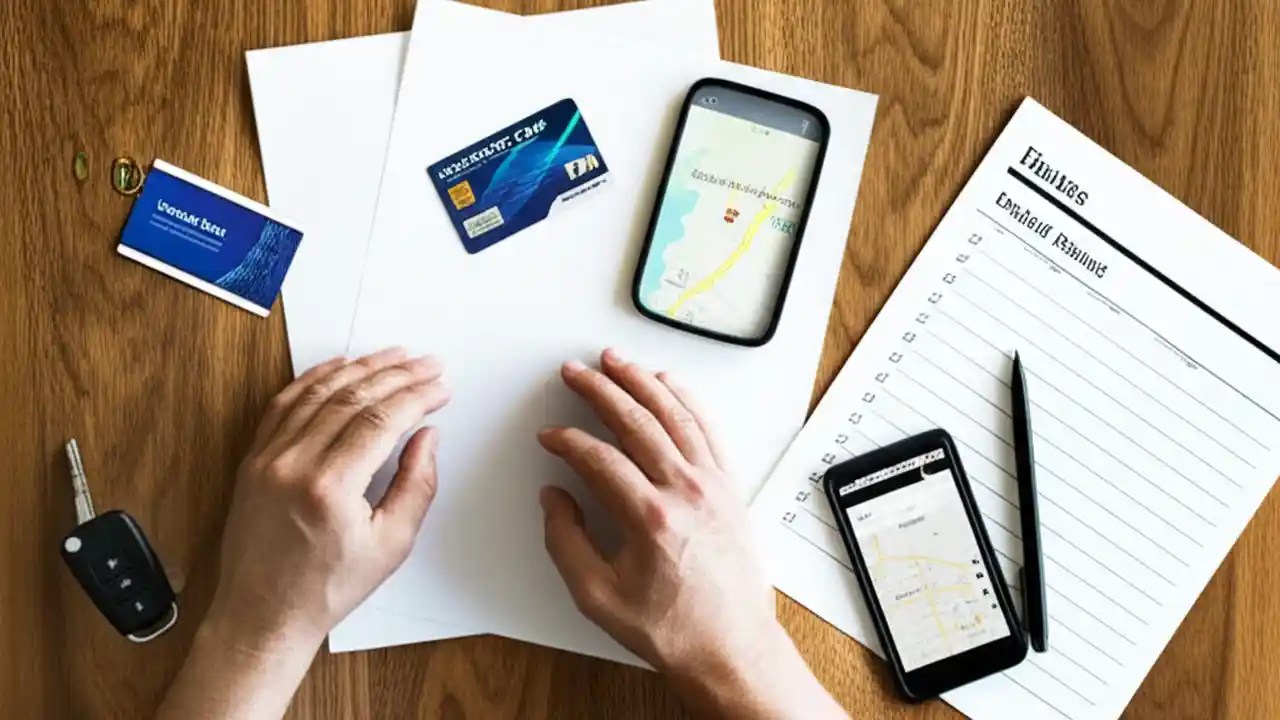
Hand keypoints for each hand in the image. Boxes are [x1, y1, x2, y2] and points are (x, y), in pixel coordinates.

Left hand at [211, 347, 450, 646]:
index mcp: (329, 488)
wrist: (263, 613)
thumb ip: (417, 485)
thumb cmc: (327, 589)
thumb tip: (427, 436)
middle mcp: (293, 465)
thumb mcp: (391, 545)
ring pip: (318, 392)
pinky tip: (341, 366)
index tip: (440, 387)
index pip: (381, 420)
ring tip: (394, 355)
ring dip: (360, 367)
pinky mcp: (253, 459)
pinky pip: (285, 403)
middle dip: (396, 375)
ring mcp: (267, 458)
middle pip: (352, 398)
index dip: (417, 396)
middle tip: (427, 364)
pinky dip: (315, 378)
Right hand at [538, 349, 844, 717]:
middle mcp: (685, 491)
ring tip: (616, 361)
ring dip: (641, 381)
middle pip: (636, 420)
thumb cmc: (671, 626)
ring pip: (673, 414)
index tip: (550, 436)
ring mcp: (712, 484)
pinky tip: (667, 384)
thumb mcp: (597, 596)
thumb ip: (566, 542)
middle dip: (599, 389)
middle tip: (575, 372)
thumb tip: (554, 498)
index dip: (567, 441)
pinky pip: (706, 428)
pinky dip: (685, 399)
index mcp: (650, 517)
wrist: (729, 645)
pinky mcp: (729, 486)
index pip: (598, 457)